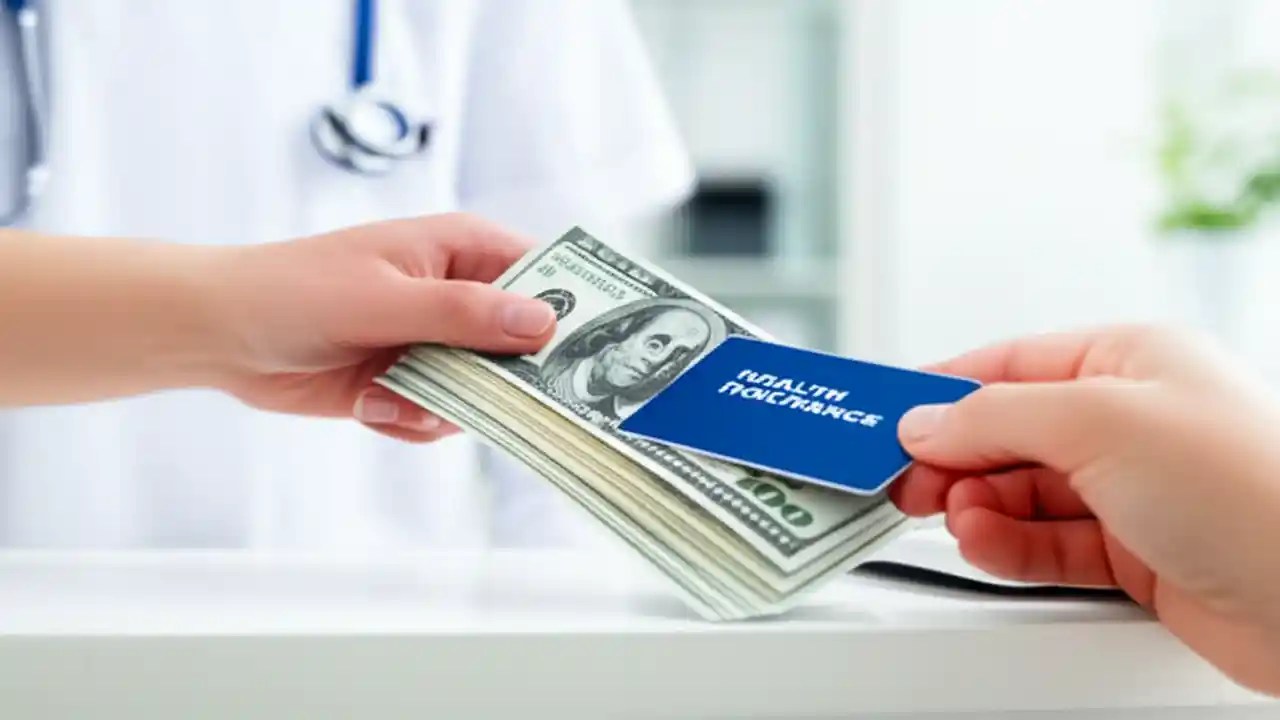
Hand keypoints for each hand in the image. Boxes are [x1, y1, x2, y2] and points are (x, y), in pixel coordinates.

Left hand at [211, 213, 556, 441]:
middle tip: (479, 395)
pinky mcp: (409, 383)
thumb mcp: (386, 299)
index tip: (591, 353)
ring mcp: (435, 343)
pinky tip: (369, 402)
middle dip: (501, 379)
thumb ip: (465, 314)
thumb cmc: (296, 291)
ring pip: (484, 392)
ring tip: (390, 392)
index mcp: (463, 250)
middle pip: (523, 346)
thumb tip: (544, 322)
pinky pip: (442, 418)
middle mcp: (459, 296)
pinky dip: (408, 419)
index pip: (545, 275)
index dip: (574, 310)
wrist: (221, 335)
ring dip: (442, 404)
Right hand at [891, 325, 1279, 694]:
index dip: (943, 390)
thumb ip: (997, 416)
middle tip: (903, 480)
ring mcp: (1133, 492)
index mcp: (1128, 361)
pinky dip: (1008, 546)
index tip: (885, 415)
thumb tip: (926, 421)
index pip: (1009, 365)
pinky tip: (985, 543)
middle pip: (1009, 434)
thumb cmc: (1251, 488)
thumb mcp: (1099, 421)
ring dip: (978, 506)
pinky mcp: (1135, 555)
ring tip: (956, 516)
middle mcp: (1129, 423)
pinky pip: (1047, 544)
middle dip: (954, 456)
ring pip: (1022, 494)